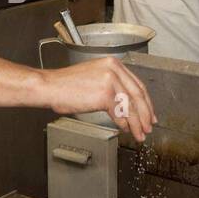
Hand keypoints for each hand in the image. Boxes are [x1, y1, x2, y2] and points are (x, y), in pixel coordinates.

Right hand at [41, 57, 155, 140]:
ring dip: (137, 123)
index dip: (145, 102)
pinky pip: (120, 113)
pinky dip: (124, 124)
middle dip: (145, 114)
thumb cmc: (65, 85)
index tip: (149, 113)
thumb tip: (126, 105)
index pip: (137, 84)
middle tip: (149, 126)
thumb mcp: (93, 78)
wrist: (49, 87)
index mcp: (113, 63)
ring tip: (139, 134)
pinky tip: (124, 129)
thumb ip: (112, 86)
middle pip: (138, 95)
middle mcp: (114, 69)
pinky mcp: (105, 95)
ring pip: (131, 106)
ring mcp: (110, 81)